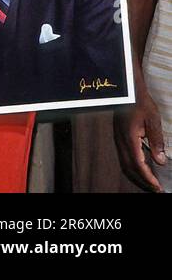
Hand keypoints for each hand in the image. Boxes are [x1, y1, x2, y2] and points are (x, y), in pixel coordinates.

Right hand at [115, 74, 165, 191]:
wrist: (126, 90)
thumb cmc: (140, 103)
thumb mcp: (153, 120)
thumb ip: (156, 141)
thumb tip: (160, 161)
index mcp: (129, 138)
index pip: (138, 164)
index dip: (148, 177)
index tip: (158, 187)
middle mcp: (121, 141)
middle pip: (129, 167)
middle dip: (142, 180)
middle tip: (156, 189)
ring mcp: (118, 139)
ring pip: (125, 163)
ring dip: (137, 175)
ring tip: (150, 182)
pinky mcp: (119, 137)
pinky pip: (124, 156)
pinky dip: (133, 166)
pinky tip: (143, 167)